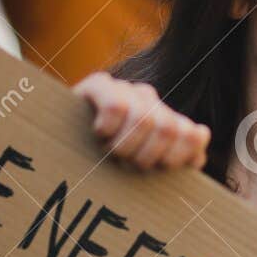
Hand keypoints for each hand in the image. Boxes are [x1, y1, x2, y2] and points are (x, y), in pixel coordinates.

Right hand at [74, 72, 210, 169]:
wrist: (58, 148)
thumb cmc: (104, 166)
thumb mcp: (140, 170)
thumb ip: (174, 165)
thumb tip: (197, 158)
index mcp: (166, 120)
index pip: (192, 135)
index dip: (175, 160)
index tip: (154, 171)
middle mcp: (150, 101)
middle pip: (168, 130)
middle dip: (146, 157)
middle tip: (126, 166)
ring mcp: (126, 90)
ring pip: (145, 118)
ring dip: (125, 146)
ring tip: (109, 153)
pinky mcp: (99, 85)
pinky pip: (116, 105)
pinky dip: (109, 127)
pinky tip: (99, 134)